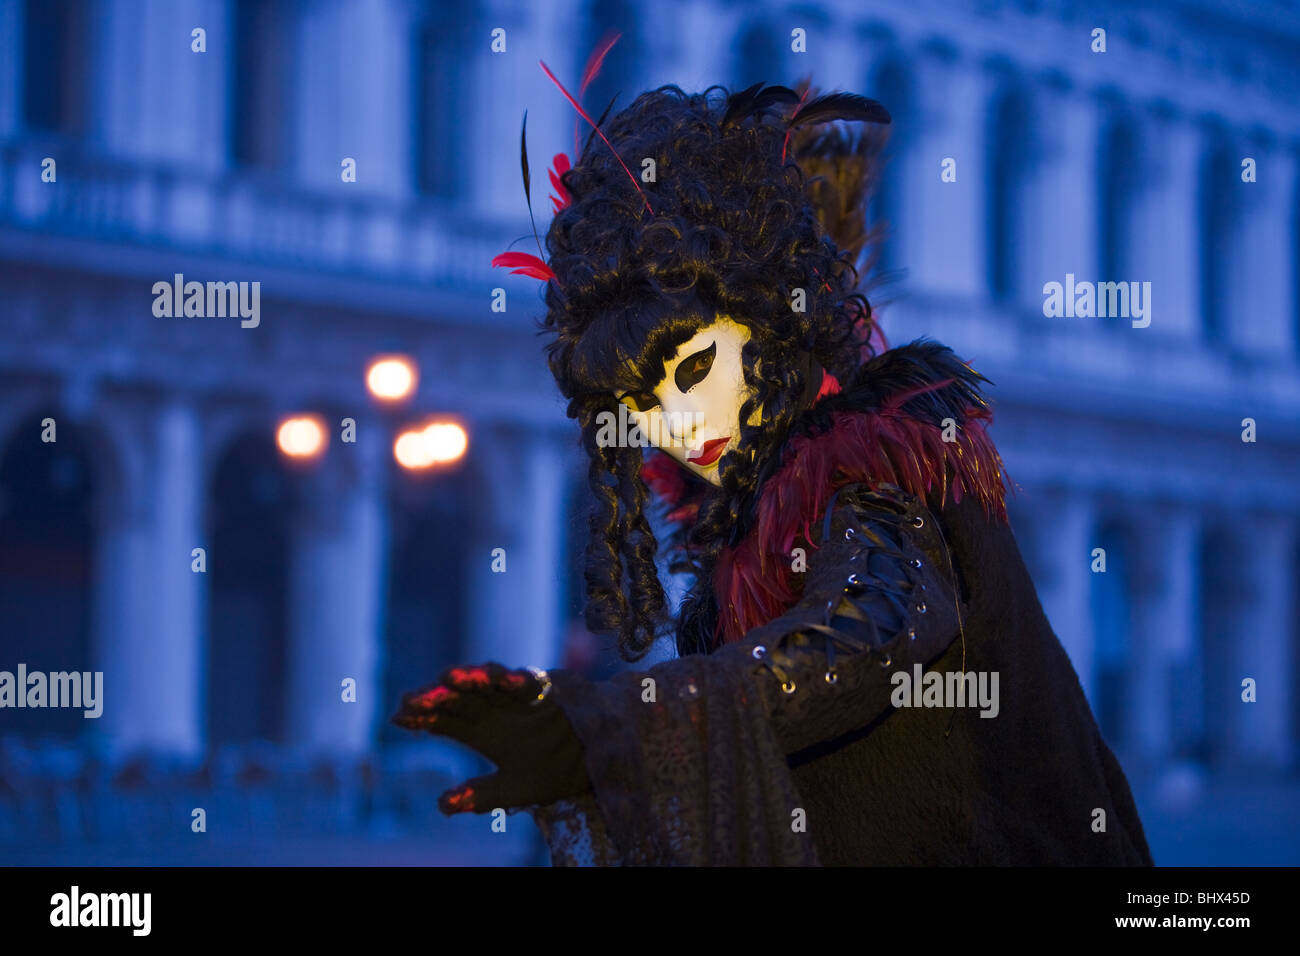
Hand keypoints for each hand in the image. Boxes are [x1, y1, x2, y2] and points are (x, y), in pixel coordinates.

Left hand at [391, 662, 589, 814]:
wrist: (598, 756)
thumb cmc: (556, 769)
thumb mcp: (516, 789)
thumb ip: (482, 795)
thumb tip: (441, 805)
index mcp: (483, 732)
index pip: (445, 722)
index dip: (422, 719)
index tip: (397, 718)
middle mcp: (495, 710)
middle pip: (459, 699)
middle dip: (435, 697)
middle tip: (411, 701)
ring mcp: (517, 696)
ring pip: (487, 683)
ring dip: (469, 680)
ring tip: (448, 678)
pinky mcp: (545, 688)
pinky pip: (528, 681)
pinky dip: (515, 679)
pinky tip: (501, 679)